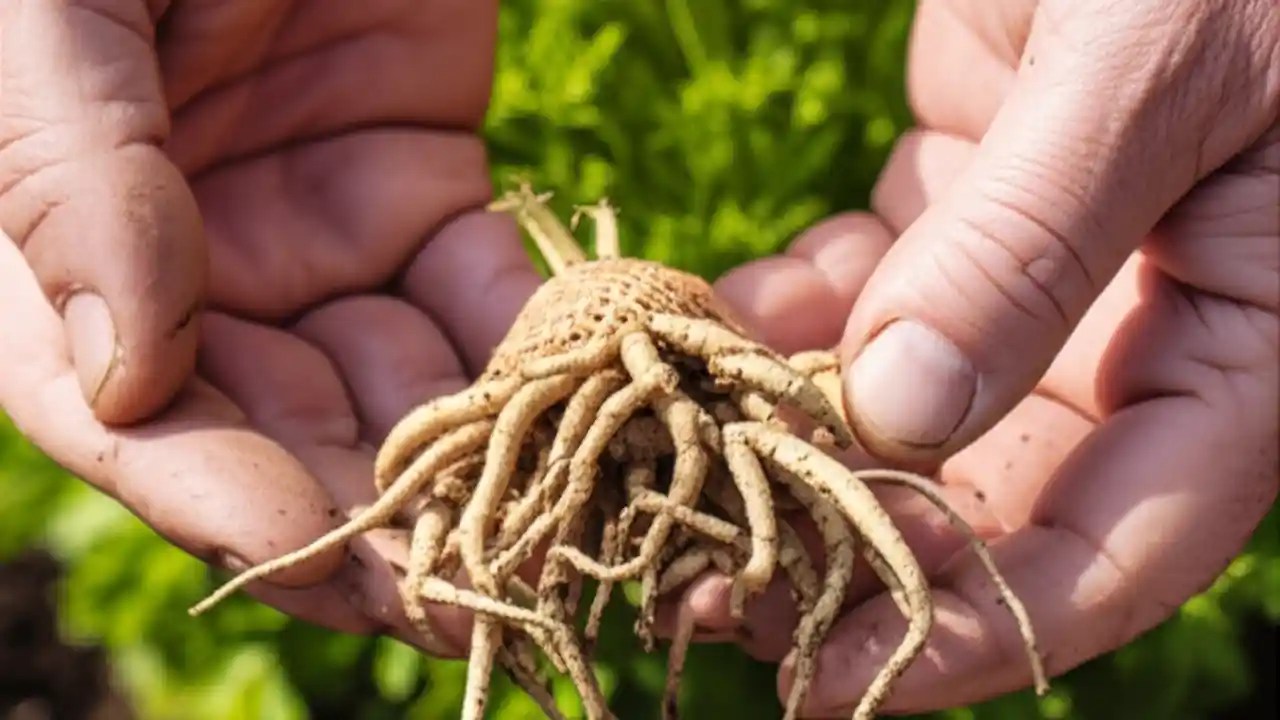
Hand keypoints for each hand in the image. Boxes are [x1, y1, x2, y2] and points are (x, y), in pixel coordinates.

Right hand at [0, 0, 538, 655]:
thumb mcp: (59, 12)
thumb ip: (73, 177)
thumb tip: (125, 376)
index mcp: (63, 254)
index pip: (128, 413)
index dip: (221, 490)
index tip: (325, 556)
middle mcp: (194, 275)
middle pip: (285, 429)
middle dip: (382, 518)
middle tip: (482, 594)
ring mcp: (316, 242)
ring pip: (402, 384)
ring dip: (484, 464)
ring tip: (565, 533)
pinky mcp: (426, 194)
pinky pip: (493, 298)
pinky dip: (555, 352)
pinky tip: (612, 408)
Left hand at [712, 0, 1277, 713]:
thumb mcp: (1158, 71)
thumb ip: (1035, 245)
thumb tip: (903, 416)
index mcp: (1247, 355)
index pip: (1113, 554)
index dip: (970, 635)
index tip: (820, 682)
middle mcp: (1137, 340)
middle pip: (984, 502)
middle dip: (842, 551)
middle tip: (696, 592)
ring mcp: (1038, 277)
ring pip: (901, 408)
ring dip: (780, 443)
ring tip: (656, 481)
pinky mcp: (957, 208)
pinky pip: (851, 297)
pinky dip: (767, 324)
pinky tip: (677, 340)